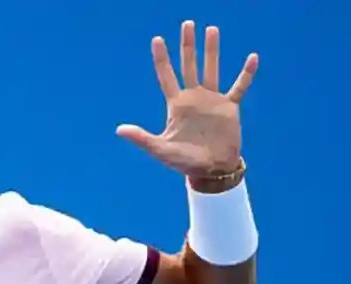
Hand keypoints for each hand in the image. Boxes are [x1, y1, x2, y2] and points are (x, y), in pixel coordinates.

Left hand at [117, 20, 258, 180]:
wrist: (210, 169)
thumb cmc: (183, 162)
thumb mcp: (160, 150)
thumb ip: (142, 139)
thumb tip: (119, 130)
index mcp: (176, 105)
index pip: (166, 76)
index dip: (162, 59)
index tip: (157, 39)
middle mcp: (193, 98)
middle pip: (189, 65)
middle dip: (187, 45)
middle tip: (187, 24)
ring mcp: (212, 101)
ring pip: (212, 69)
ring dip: (212, 50)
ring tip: (212, 29)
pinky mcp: (229, 108)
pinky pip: (239, 87)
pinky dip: (246, 74)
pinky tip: (252, 57)